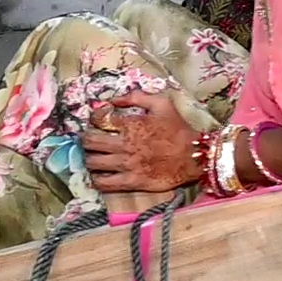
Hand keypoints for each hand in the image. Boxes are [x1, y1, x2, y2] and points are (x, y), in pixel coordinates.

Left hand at [80, 91, 202, 193]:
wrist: (194, 156)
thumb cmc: (178, 129)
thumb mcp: (162, 104)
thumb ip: (136, 97)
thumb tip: (113, 100)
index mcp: (130, 124)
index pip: (98, 120)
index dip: (94, 118)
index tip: (97, 120)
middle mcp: (124, 145)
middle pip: (89, 142)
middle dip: (87, 139)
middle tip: (91, 139)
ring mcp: (126, 165)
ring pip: (93, 163)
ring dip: (89, 158)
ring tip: (94, 156)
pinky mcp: (130, 182)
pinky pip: (103, 183)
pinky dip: (96, 179)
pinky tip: (99, 175)